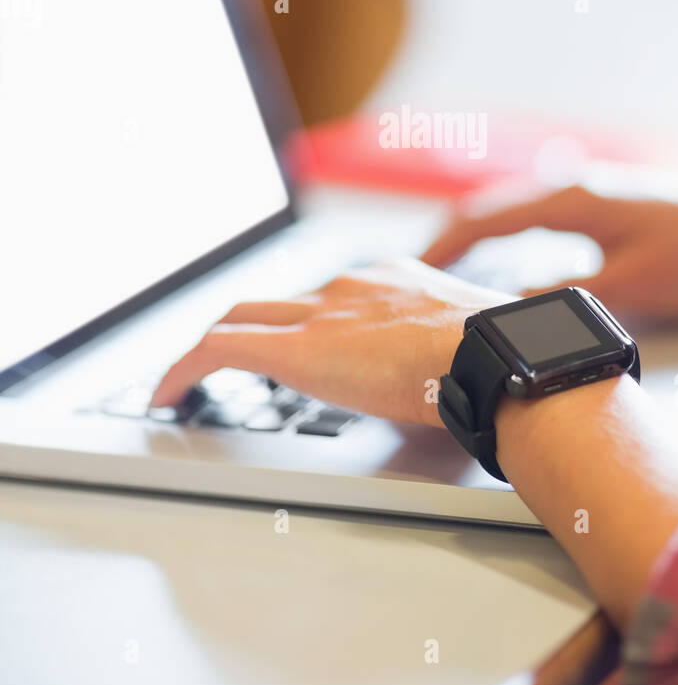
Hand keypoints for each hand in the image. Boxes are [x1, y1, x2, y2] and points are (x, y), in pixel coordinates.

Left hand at [150, 259, 512, 422]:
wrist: (500, 355)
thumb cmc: (502, 362)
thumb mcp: (471, 359)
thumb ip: (450, 369)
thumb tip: (461, 401)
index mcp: (396, 283)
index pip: (332, 296)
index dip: (305, 319)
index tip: (301, 341)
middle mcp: (352, 287)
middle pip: (276, 298)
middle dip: (245, 324)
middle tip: (224, 355)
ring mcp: (322, 313)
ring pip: (241, 315)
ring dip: (210, 347)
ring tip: (186, 381)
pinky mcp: (298, 347)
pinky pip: (220, 347)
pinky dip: (185, 368)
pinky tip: (167, 396)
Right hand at [422, 183, 677, 323]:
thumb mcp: (630, 286)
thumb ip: (566, 300)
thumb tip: (510, 314)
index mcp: (573, 201)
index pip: (486, 221)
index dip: (444, 247)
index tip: (412, 269)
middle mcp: (579, 189)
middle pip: (495, 210)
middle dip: (453, 239)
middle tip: (417, 268)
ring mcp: (597, 195)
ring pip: (519, 213)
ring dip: (483, 238)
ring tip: (452, 266)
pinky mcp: (614, 209)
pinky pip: (544, 219)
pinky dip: (514, 238)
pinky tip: (515, 260)